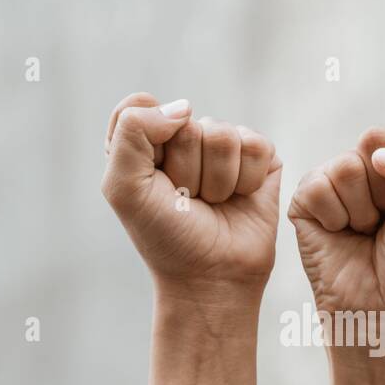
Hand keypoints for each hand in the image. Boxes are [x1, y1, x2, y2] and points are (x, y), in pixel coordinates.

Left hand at [101, 93, 281, 304]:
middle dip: (186, 170)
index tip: (152, 181)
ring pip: (223, 135)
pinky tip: (239, 199)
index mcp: (145, 141)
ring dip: (217, 180)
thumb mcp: (123, 186)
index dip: (148, 145)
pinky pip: (256, 146)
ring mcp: (224, 147)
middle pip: (186, 124)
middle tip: (186, 200)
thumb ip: (132, 130)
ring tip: (212, 204)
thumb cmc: (165, 236)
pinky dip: (246, 181)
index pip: (142, 107)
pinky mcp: (260, 158)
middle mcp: (184, 139)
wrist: (210, 277)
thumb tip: (184, 108)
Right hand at [287, 115, 384, 355]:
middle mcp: (375, 165)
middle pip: (376, 138)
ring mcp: (338, 180)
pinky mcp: (307, 199)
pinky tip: (341, 236)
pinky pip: (319, 185)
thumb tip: (379, 153)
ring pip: (348, 164)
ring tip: (366, 233)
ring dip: (363, 209)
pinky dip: (336, 217)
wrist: (381, 314)